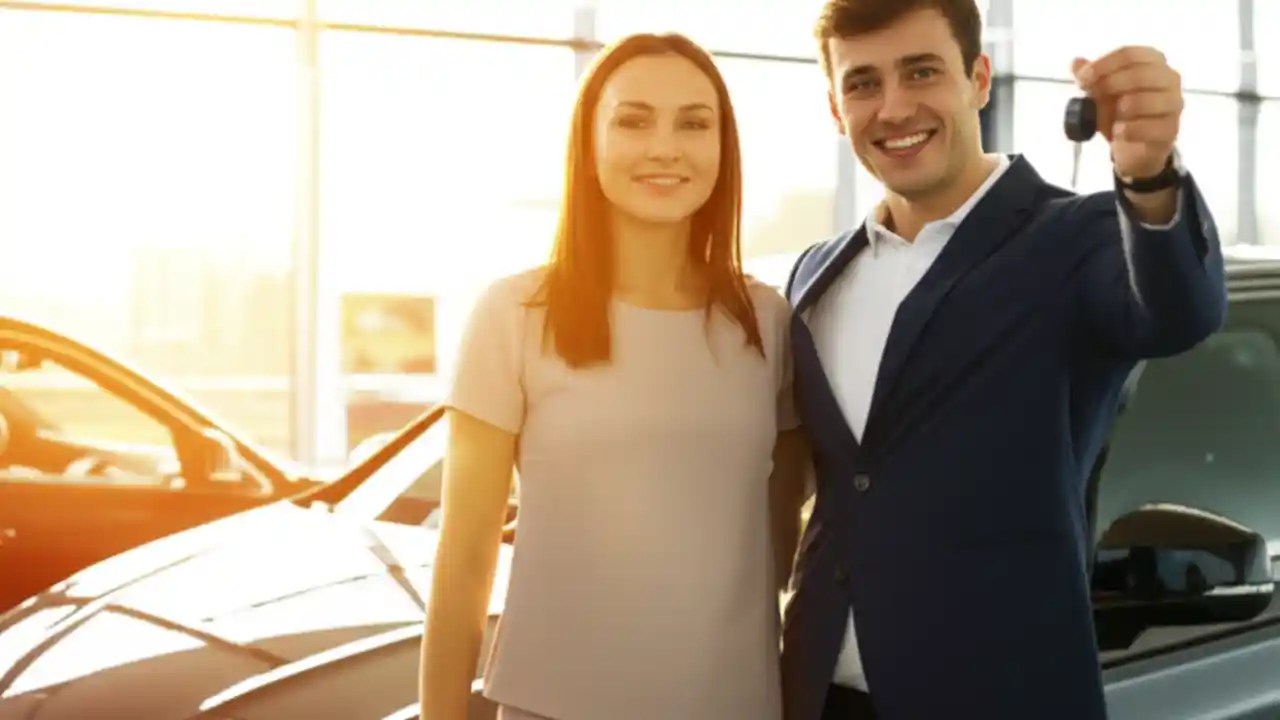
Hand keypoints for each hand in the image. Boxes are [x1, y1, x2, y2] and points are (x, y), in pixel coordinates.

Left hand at [1072, 47, 1182, 178]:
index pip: (1130, 54)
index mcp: (1152, 62)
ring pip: (1149, 100)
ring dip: (1123, 108)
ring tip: (1111, 117)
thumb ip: (1090, 77)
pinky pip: (1153, 127)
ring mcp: (1173, 104)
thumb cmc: (1119, 112)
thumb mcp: (1100, 94)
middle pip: (1141, 73)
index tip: (1083, 79)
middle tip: (1093, 97)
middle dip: (1111, 84)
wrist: (1134, 146)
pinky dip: (1132, 130)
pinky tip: (1119, 132)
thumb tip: (1076, 63)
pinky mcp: (1171, 130)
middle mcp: (1168, 79)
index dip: (1104, 65)